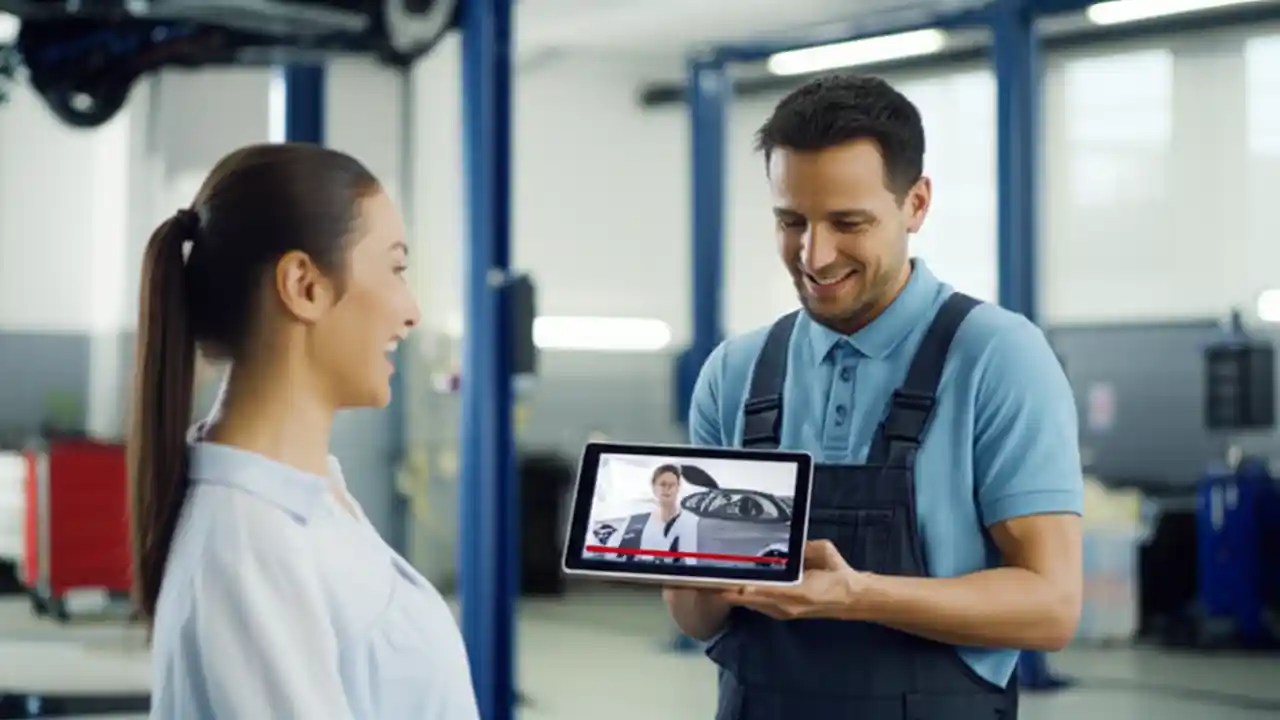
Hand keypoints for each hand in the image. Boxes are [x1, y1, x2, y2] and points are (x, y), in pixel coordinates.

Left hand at [718, 540, 867, 620]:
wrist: (853, 598)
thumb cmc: (839, 575)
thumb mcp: (823, 552)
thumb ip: (804, 546)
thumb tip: (789, 542)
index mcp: (796, 591)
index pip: (757, 590)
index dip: (734, 587)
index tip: (715, 581)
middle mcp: (785, 605)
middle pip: (746, 599)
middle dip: (725, 591)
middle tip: (701, 581)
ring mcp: (783, 611)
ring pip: (749, 604)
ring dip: (731, 595)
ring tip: (709, 585)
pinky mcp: (783, 612)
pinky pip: (758, 605)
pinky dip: (743, 597)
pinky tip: (731, 590)